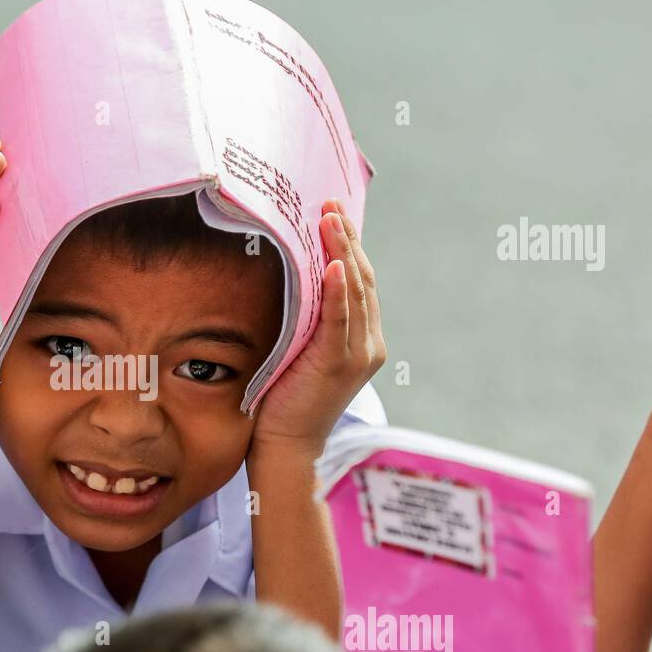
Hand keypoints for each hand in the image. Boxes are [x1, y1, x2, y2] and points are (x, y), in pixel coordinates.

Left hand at [251, 200, 385, 459]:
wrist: (285, 448)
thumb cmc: (283, 402)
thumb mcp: (298, 352)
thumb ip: (304, 322)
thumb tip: (288, 283)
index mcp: (362, 339)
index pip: (358, 282)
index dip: (348, 245)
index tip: (331, 212)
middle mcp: (368, 343)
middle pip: (359, 279)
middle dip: (344, 238)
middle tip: (328, 203)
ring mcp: (357, 354)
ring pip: (352, 291)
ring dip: (341, 250)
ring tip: (328, 218)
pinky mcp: (338, 364)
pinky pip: (339, 318)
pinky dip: (337, 290)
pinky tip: (332, 263)